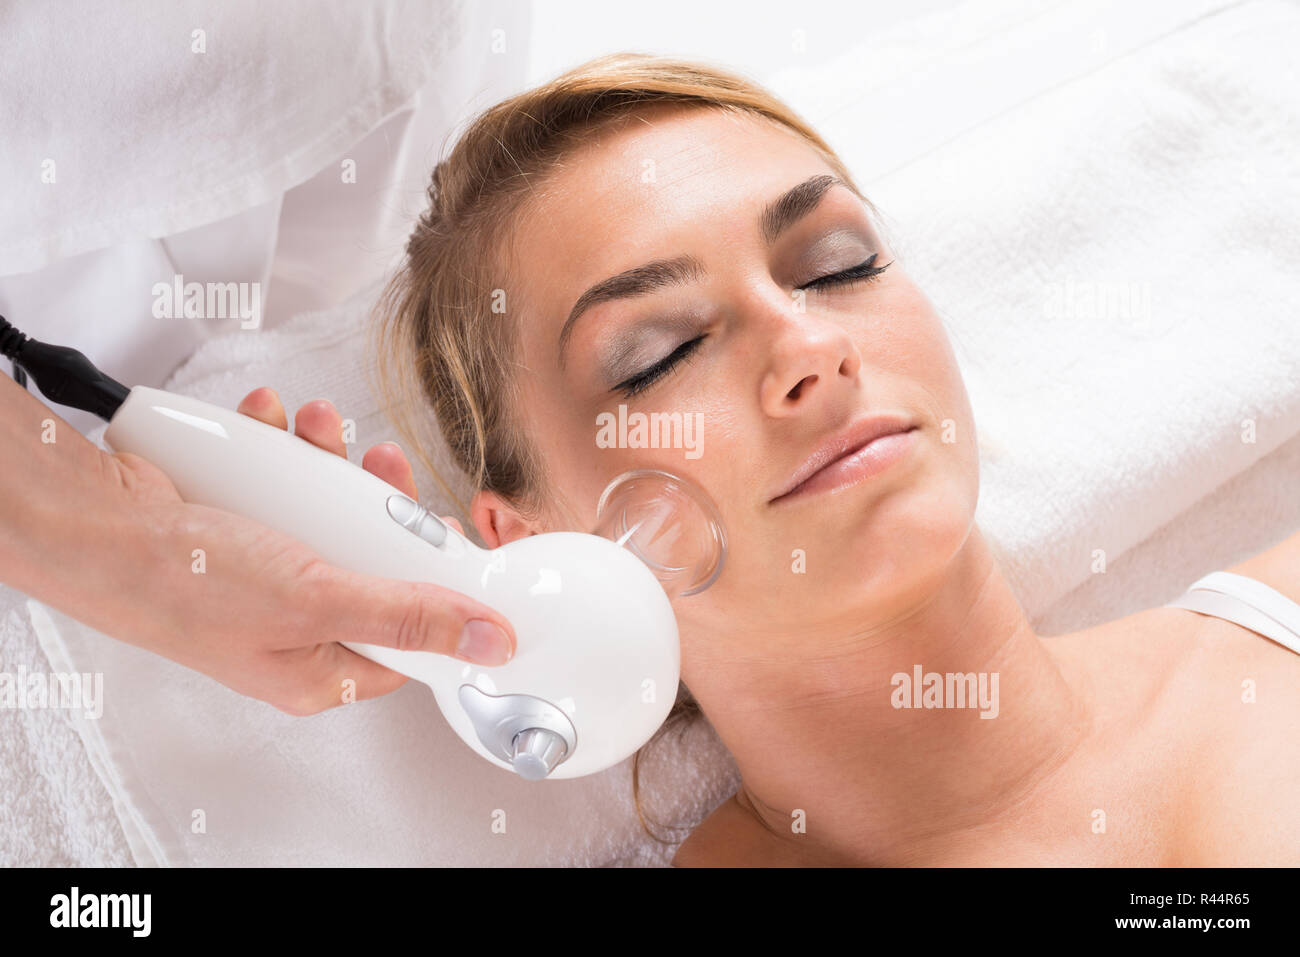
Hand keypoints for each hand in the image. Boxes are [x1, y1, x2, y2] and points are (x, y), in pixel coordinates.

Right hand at [34, 386, 513, 715]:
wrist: (97, 524)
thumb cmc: (187, 585)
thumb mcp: (318, 600)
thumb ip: (410, 615)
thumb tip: (490, 641)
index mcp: (322, 668)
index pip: (413, 639)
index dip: (441, 588)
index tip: (453, 538)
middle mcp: (300, 624)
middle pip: (378, 561)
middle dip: (381, 501)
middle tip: (382, 469)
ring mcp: (271, 571)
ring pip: (334, 512)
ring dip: (332, 459)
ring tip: (316, 427)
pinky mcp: (245, 525)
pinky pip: (288, 483)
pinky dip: (286, 445)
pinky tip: (273, 422)